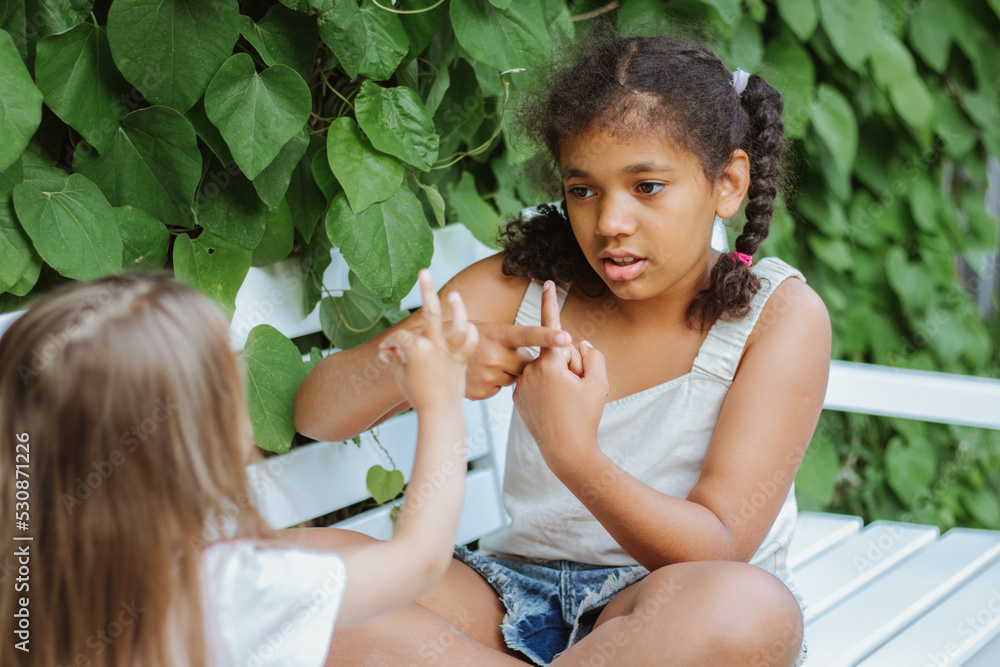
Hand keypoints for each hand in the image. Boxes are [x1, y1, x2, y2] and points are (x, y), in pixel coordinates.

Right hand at [379, 270, 478, 412]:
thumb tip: (387, 350)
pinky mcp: (462, 360)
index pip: (401, 337)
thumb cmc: (418, 397)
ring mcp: (450, 352)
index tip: (389, 352)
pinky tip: (468, 324)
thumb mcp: (401, 377)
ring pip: (458, 324)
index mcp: (416, 350)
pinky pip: (469, 342)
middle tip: (425, 271)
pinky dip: (471, 333)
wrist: (439, 413)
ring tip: (454, 293)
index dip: (392, 344)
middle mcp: (435, 346)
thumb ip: (395, 360)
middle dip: (426, 290)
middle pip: (430, 312)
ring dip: (458, 307)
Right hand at [464, 321, 573, 398]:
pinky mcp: (480, 392)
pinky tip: (480, 374)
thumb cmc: (471, 337)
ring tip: (486, 362)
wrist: (436, 352)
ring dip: (507, 372)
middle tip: (503, 352)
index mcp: (499, 335)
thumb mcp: (491, 330)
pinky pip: (499, 389)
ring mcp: (486, 376)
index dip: (548, 336)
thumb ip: (515, 341)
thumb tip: (539, 357)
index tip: (566, 337)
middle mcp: (493, 356)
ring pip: (514, 379)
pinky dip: (494, 383)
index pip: (528, 335)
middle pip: (526, 364)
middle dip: (522, 361)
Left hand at [513, 281, 608, 475]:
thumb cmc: (585, 417)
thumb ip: (592, 356)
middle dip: (571, 366)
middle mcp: (530, 370)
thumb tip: (580, 344)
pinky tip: (554, 407)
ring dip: (559, 378)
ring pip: (546, 369)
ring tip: (565, 403)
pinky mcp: (517, 397)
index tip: (547, 281)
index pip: (552, 326)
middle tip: (578, 390)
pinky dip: (547, 389)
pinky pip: (537, 382)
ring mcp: (521, 384)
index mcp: (549, 364)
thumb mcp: (599, 383)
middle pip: (556, 354)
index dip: (551, 301)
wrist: (566, 451)